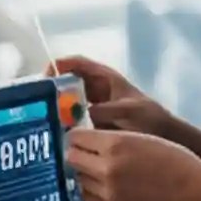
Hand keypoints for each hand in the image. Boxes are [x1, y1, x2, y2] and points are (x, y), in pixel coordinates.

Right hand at [47, 56, 176, 138]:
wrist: (165, 137)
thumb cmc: (151, 118)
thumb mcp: (129, 111)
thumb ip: (105, 111)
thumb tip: (79, 115)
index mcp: (104, 77)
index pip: (74, 63)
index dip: (57, 66)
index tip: (44, 78)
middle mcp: (94, 89)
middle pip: (64, 83)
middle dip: (49, 91)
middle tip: (35, 105)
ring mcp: (92, 106)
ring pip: (65, 103)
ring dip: (54, 111)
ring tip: (40, 122)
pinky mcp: (91, 124)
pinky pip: (72, 121)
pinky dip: (63, 126)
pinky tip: (54, 137)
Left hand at [65, 128, 200, 200]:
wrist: (190, 190)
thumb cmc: (172, 157)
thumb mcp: (141, 136)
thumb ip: (111, 138)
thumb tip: (84, 139)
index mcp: (114, 144)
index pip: (75, 137)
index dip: (78, 135)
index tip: (84, 136)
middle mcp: (106, 168)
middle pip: (72, 157)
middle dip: (78, 152)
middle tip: (90, 151)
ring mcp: (107, 192)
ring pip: (78, 177)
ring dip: (85, 171)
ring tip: (101, 168)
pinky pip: (86, 196)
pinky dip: (91, 189)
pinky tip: (103, 184)